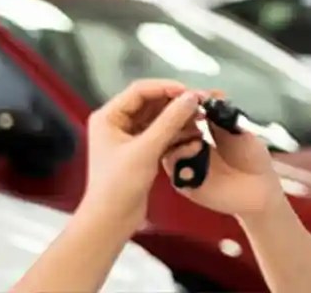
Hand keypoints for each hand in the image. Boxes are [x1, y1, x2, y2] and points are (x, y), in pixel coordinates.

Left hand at [82, 79, 202, 228]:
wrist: (110, 221)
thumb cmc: (117, 187)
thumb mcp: (146, 149)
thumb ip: (170, 121)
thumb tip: (190, 98)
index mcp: (108, 117)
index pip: (140, 91)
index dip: (167, 88)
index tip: (190, 92)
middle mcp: (117, 123)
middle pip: (152, 103)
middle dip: (177, 103)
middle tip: (201, 104)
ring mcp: (129, 138)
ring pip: (159, 118)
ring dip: (179, 118)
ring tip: (201, 119)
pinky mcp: (140, 152)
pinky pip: (162, 134)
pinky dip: (177, 133)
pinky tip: (194, 136)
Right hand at [161, 98, 281, 216]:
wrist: (260, 188)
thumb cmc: (253, 158)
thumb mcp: (238, 131)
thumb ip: (222, 116)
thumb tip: (211, 95)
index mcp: (201, 132)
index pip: (184, 115)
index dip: (185, 104)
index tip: (193, 95)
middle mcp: (189, 146)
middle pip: (170, 128)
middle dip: (178, 117)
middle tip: (190, 112)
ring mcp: (185, 164)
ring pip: (166, 146)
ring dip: (177, 135)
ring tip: (196, 133)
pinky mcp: (184, 182)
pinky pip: (172, 168)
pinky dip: (180, 156)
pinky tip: (196, 148)